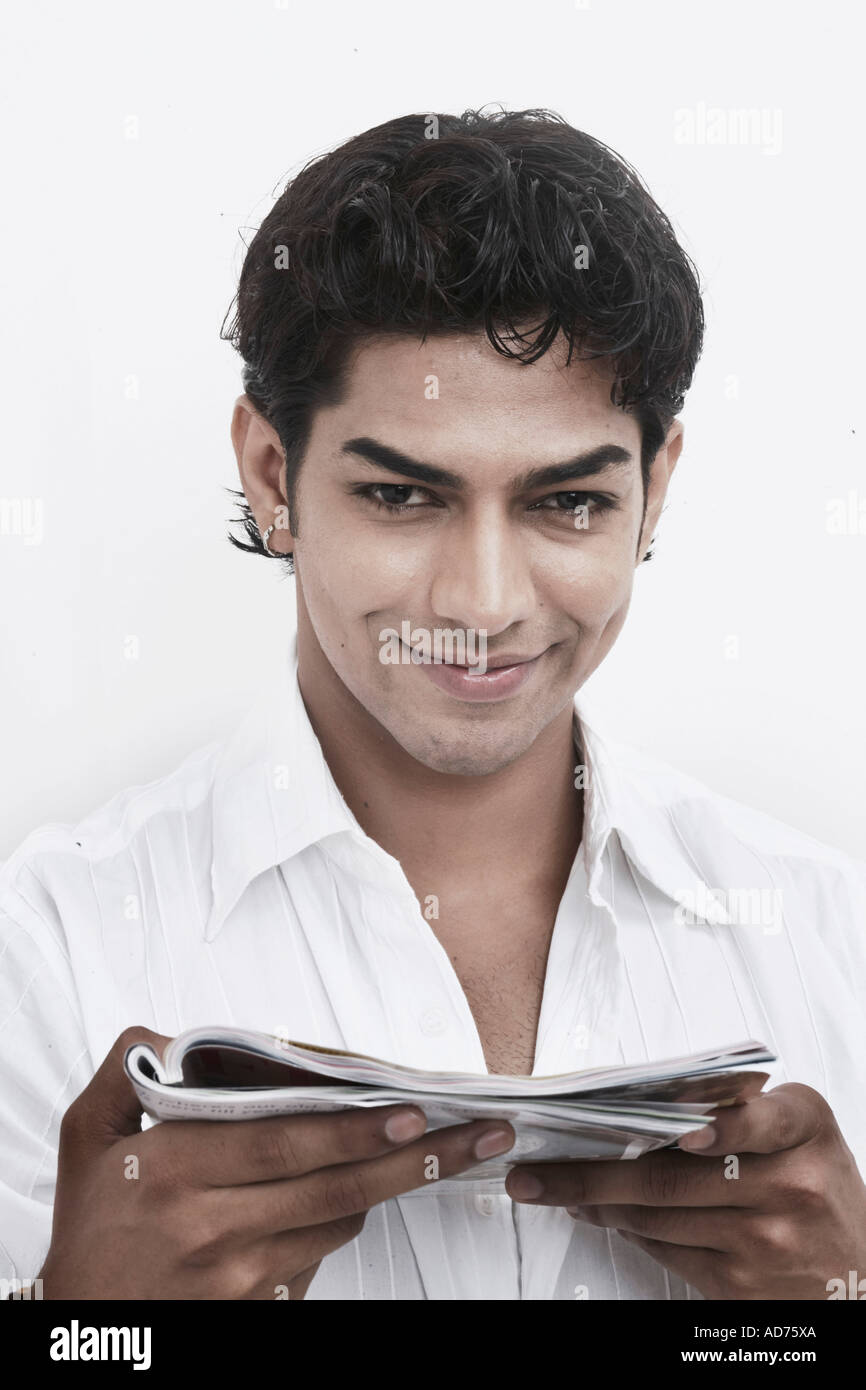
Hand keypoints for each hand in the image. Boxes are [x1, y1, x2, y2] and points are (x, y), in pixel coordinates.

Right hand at [40, 1027, 514, 1299]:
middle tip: (474, 1134)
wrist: (83, 1326)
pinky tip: (358, 1194)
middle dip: (414, 1160)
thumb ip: (129, 1069)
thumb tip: (172, 1038)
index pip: (284, 1145)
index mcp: (174, 1170)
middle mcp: (212, 1227)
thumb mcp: (88, 1134)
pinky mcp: (257, 1307)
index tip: (413, 1113)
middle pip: (334, 1188)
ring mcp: (239, 1276)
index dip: (354, 1130)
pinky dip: (340, 1221)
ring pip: (337, 1222)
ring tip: (438, 1153)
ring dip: (385, 1186)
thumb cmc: (91, 1226)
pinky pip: (319, 1257)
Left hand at [504, 1083, 865, 1298]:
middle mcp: (788, 1185)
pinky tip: (602, 1215)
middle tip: (535, 1170)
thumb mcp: (801, 1131)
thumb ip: (744, 1105)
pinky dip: (626, 1231)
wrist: (857, 1273)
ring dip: (595, 1202)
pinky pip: (667, 1250)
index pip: (756, 1120)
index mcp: (804, 1128)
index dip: (716, 1123)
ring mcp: (764, 1240)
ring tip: (554, 1188)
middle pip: (671, 1177)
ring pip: (656, 1216)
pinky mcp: (741, 1283)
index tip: (677, 1125)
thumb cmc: (818, 1185)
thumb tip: (656, 1098)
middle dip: (591, 1173)